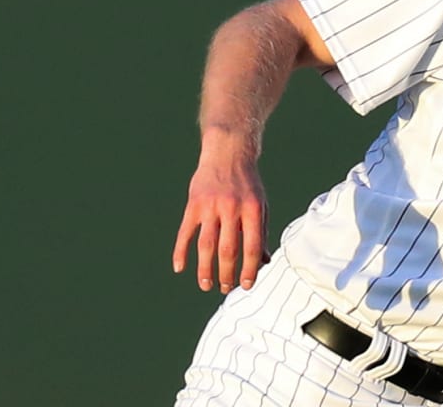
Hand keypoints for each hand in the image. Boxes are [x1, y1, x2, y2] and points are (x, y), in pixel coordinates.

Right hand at [172, 141, 268, 292]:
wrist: (228, 154)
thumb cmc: (248, 184)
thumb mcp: (261, 205)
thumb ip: (261, 233)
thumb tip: (263, 262)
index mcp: (253, 210)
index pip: (251, 246)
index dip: (249, 269)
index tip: (246, 285)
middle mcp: (232, 209)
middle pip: (228, 250)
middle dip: (227, 273)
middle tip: (226, 288)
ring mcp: (210, 206)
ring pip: (206, 245)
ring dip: (205, 269)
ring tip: (206, 285)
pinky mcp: (193, 205)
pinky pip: (185, 233)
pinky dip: (180, 251)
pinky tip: (179, 268)